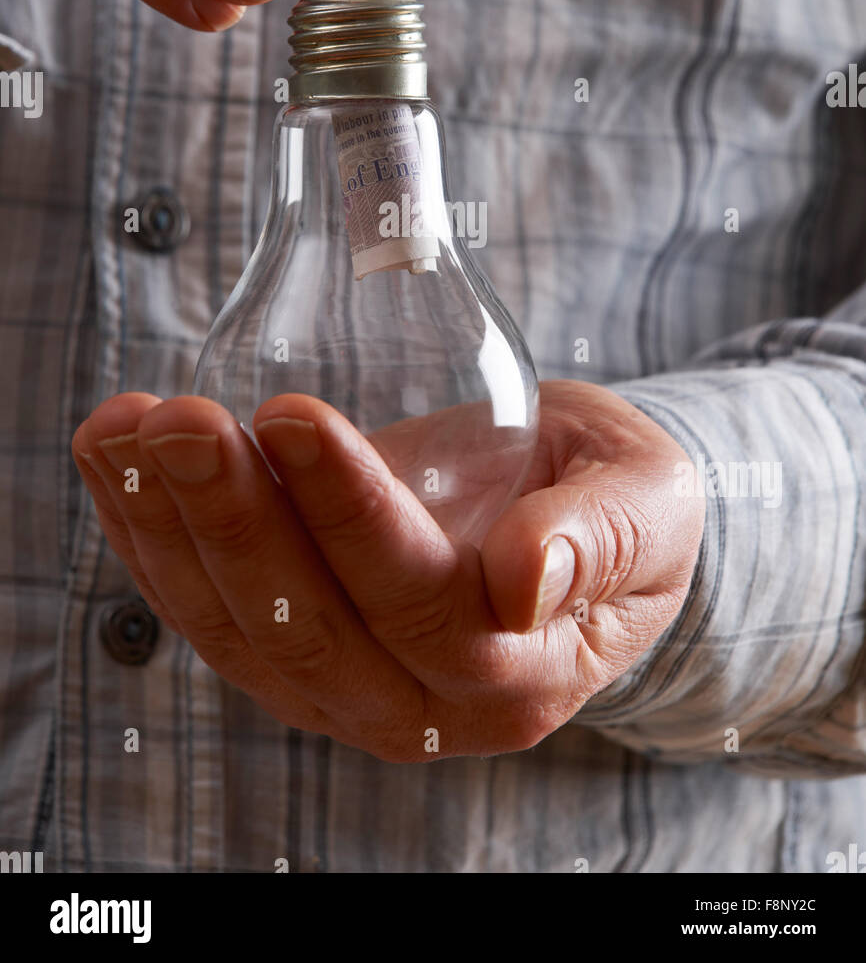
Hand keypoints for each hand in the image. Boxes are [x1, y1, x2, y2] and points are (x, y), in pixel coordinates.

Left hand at [72, 381, 704, 760]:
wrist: (572, 519)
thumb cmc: (616, 499)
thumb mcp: (646, 502)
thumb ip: (601, 537)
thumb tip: (525, 574)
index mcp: (517, 672)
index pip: (418, 603)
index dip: (350, 514)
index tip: (295, 414)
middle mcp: (421, 704)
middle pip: (307, 630)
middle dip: (233, 522)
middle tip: (182, 420)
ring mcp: (343, 689)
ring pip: (237, 629)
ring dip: (169, 528)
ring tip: (128, 428)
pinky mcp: (292, 653)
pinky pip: (206, 611)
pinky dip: (149, 537)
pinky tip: (115, 458)